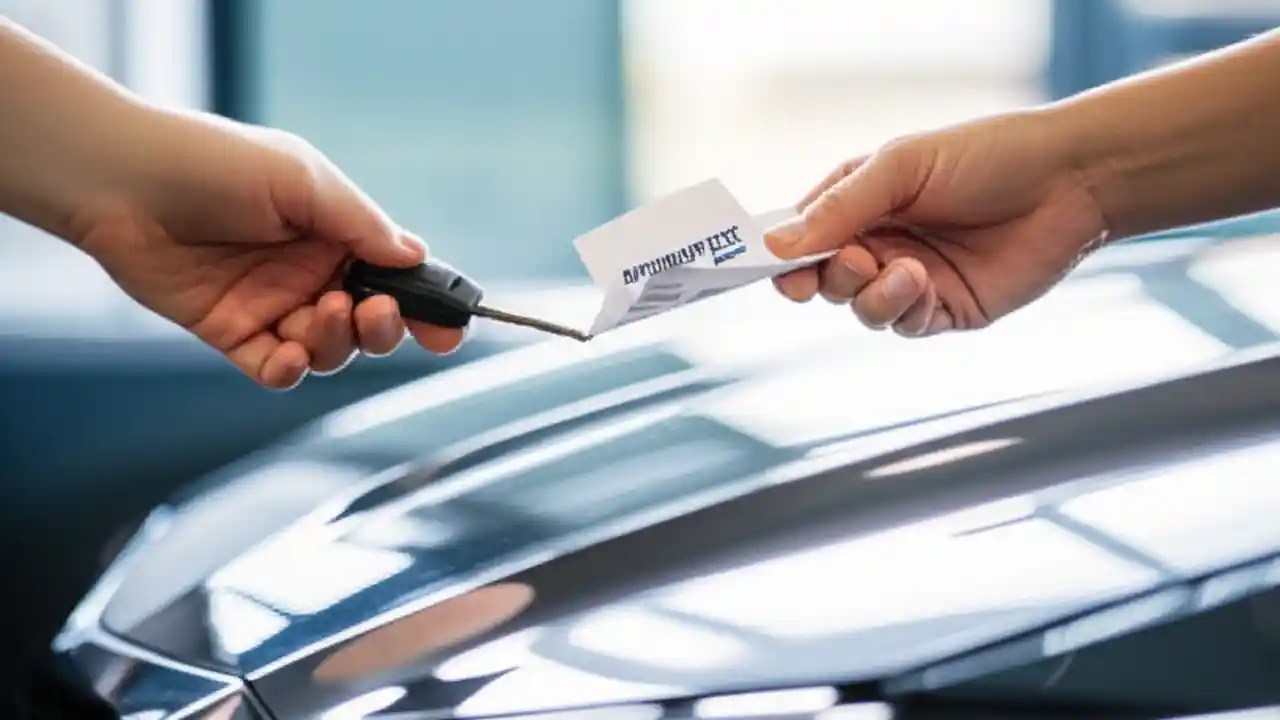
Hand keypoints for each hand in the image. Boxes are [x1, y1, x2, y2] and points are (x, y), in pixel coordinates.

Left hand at [72, 108, 463, 387]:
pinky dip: (289, 370)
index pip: (397, 277)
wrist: (124, 180)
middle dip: (385, 328)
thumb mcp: (303, 179)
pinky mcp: (232, 333)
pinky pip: (275, 370)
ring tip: (319, 313)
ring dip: (337, 342)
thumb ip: (362, 224)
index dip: (428, 305)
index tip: (451, 327)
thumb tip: (416, 257)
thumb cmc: (214, 163)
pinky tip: (286, 354)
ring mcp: (273, 306)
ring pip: (330, 351)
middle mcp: (311, 273)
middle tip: (374, 312)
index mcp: (337, 233)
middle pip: (372, 324)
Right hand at [766, 109, 1108, 335]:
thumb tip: (775, 247)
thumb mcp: (901, 168)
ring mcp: (909, 279)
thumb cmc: (985, 157)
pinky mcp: (943, 310)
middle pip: (821, 280)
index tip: (771, 269)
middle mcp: (879, 242)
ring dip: (871, 296)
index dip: (780, 257)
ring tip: (906, 272)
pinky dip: (904, 309)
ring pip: (859, 309)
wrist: (1070, 182)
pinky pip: (902, 325)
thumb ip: (839, 208)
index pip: (800, 237)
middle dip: (827, 278)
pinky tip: (926, 282)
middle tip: (852, 261)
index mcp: (859, 202)